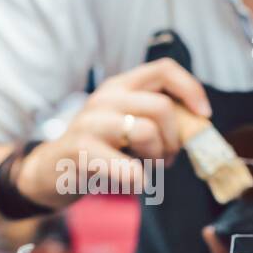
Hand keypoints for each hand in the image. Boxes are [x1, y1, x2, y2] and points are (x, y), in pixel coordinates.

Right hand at [15, 59, 211, 208]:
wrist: (49, 172)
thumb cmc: (98, 151)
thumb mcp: (126, 125)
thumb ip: (156, 119)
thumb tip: (196, 126)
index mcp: (120, 86)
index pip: (164, 70)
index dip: (191, 89)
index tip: (204, 115)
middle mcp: (105, 98)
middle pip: (162, 107)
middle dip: (174, 139)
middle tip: (167, 159)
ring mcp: (91, 122)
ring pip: (147, 131)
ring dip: (158, 158)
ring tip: (148, 169)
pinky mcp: (81, 150)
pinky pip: (129, 168)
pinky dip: (139, 181)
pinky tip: (131, 183)